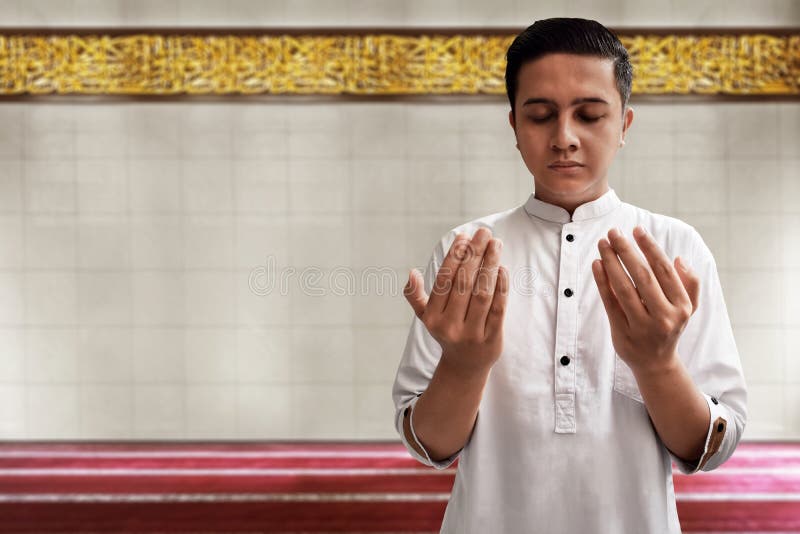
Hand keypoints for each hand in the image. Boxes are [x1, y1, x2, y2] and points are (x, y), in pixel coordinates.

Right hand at [404, 228, 508, 376]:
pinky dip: (502, 286)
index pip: (445, 280)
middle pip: (464, 283)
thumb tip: (411, 272)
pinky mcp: (492, 339)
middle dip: (475, 254)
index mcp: (433, 317)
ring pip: (482, 293)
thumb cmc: (446, 332)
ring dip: (490, 265)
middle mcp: (450, 326)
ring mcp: (472, 334)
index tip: (464, 236)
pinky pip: (498, 308)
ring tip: (496, 244)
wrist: (464, 367)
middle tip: (484, 233)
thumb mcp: (426, 317)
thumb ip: (415, 295)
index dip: (455, 256)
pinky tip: (503, 268)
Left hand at [592, 226, 700, 374]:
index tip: (637, 230)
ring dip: (612, 263)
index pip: (664, 271)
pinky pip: (610, 302)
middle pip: (643, 277)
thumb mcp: (688, 307)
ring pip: (624, 289)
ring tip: (603, 244)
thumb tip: (680, 258)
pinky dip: (602, 282)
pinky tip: (597, 264)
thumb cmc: (670, 326)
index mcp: (682, 306)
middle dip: (627, 251)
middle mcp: (664, 317)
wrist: (656, 363)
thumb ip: (689, 283)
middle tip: (614, 232)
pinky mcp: (622, 332)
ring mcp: (641, 326)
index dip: (650, 248)